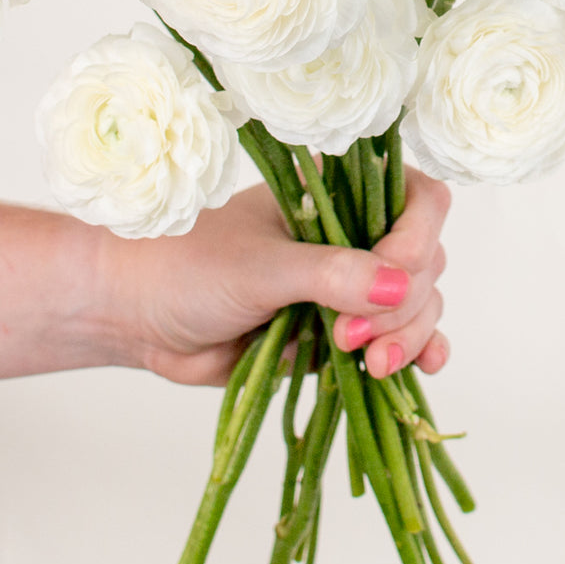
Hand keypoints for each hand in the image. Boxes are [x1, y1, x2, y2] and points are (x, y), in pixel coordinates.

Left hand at [99, 167, 451, 385]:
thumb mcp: (258, 267)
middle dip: (402, 303)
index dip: (418, 236)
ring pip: (418, 306)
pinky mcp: (342, 335)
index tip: (393, 272)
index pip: (417, 199)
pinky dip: (418, 353)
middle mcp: (352, 236)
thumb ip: (328, 274)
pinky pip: (400, 341)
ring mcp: (350, 288)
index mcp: (335, 195)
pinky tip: (421, 367)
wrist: (138, 315)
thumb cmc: (186, 267)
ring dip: (408, 335)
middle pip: (426, 261)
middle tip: (348, 333)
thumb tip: (398, 286)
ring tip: (370, 364)